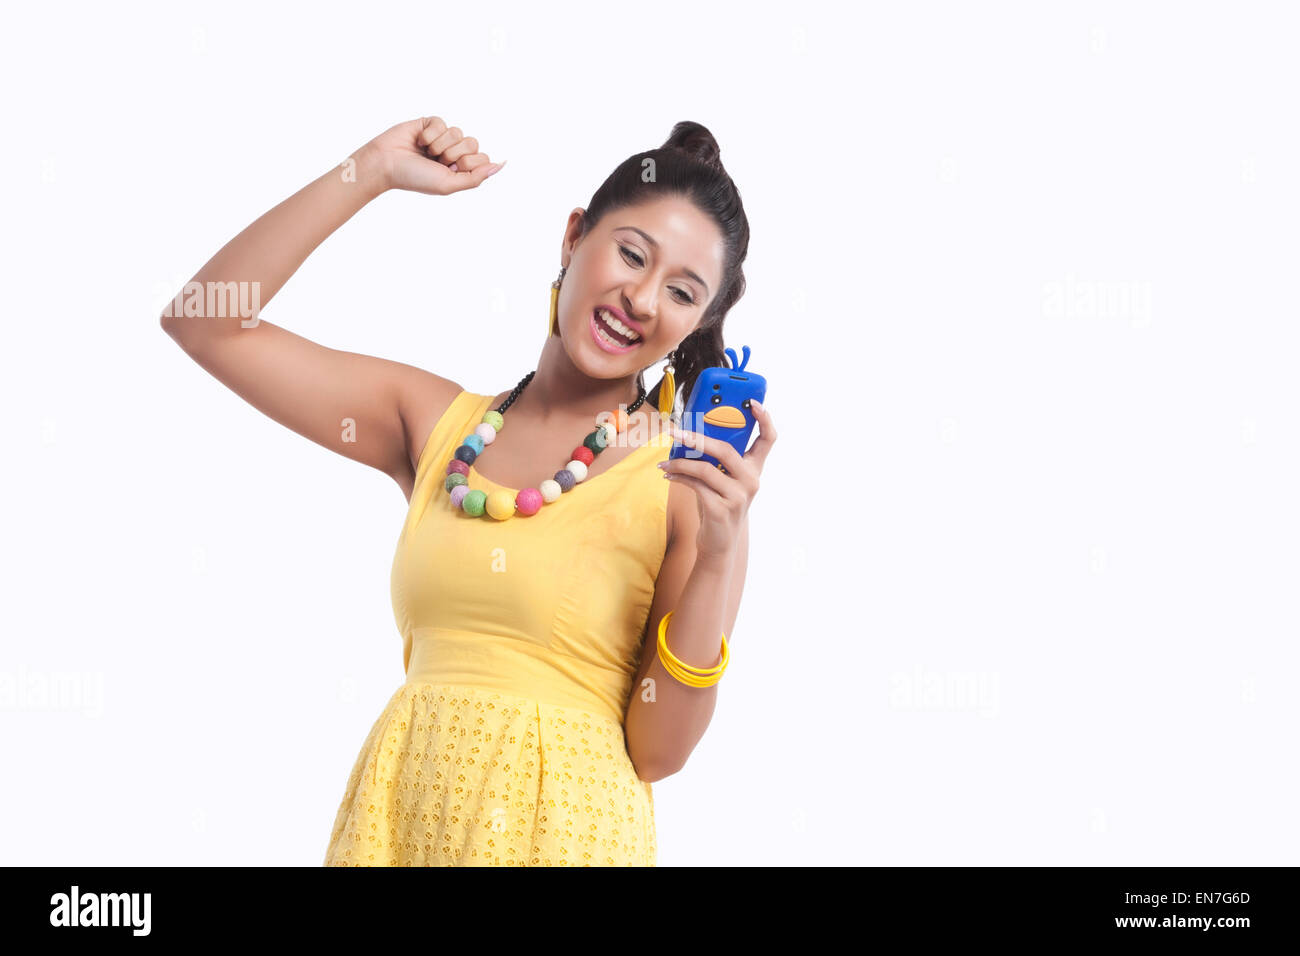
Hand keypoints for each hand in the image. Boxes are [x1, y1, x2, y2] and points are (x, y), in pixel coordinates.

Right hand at [367, 115, 504, 195]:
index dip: (468, 163)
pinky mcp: (429, 123)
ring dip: (440, 144)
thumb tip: (501, 165)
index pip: (482, 158)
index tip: (450, 169)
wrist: (386, 164)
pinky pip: (442, 122)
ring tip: (425, 152)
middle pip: (473, 143)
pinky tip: (418, 140)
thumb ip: (476, 177)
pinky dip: (430, 133)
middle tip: (437, 160)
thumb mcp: (449, 184)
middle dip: (454, 153)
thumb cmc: (415, 178)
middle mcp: (454, 152)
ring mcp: (442, 137)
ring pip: (458, 132)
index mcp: (461, 168)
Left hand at [659, 401, 776, 560]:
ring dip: (680, 462)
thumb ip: (715, 459)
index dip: (765, 419)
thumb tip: (688, 434)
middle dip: (697, 437)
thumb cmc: (718, 505)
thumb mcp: (723, 480)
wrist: (719, 545)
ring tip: (665, 461)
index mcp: (754, 468)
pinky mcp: (722, 509)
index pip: (768, 439)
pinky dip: (679, 477)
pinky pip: (696, 485)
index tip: (754, 402)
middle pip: (726, 449)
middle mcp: (751, 480)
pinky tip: (668, 474)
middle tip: (675, 432)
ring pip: (705, 468)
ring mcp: (738, 496)